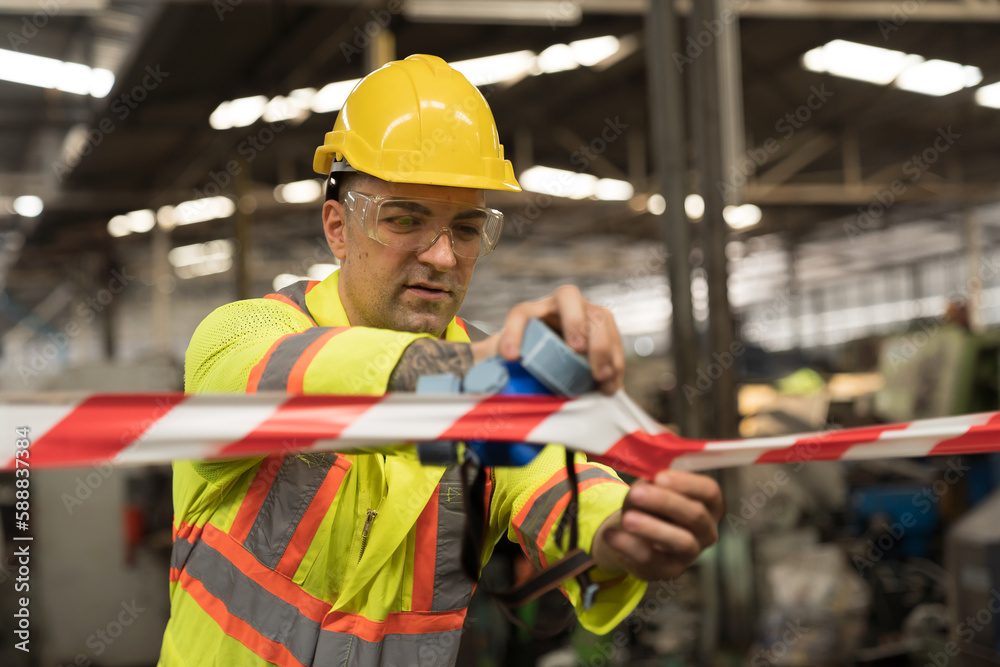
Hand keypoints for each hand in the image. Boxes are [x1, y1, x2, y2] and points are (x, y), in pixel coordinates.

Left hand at [488, 285, 624, 394]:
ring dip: (603, 345)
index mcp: (529, 314)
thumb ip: (486, 370)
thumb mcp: (500, 367)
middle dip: (574, 320)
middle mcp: (558, 307)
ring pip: (599, 317)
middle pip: (567, 297)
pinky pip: (615, 339)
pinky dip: (616, 362)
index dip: (513, 333)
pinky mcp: (605, 333)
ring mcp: (586, 315)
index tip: (510, 359)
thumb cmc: (522, 367)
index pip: (520, 314)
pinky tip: (611, 386)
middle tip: (575, 349)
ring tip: (600, 377)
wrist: (548, 369)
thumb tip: (472, 385)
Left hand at [591, 470, 723, 580]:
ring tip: (627, 518)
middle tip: (636, 494)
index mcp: (709, 505)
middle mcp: (706, 531)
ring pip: (681, 541)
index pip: (709, 491)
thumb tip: (645, 487)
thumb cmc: (649, 506)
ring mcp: (691, 554)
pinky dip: (628, 545)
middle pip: (695, 515)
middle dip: (665, 502)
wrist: (633, 535)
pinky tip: (610, 534)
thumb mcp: (649, 490)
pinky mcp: (670, 571)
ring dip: (653, 528)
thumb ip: (650, 487)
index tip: (658, 477)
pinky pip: (651, 559)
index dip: (686, 483)